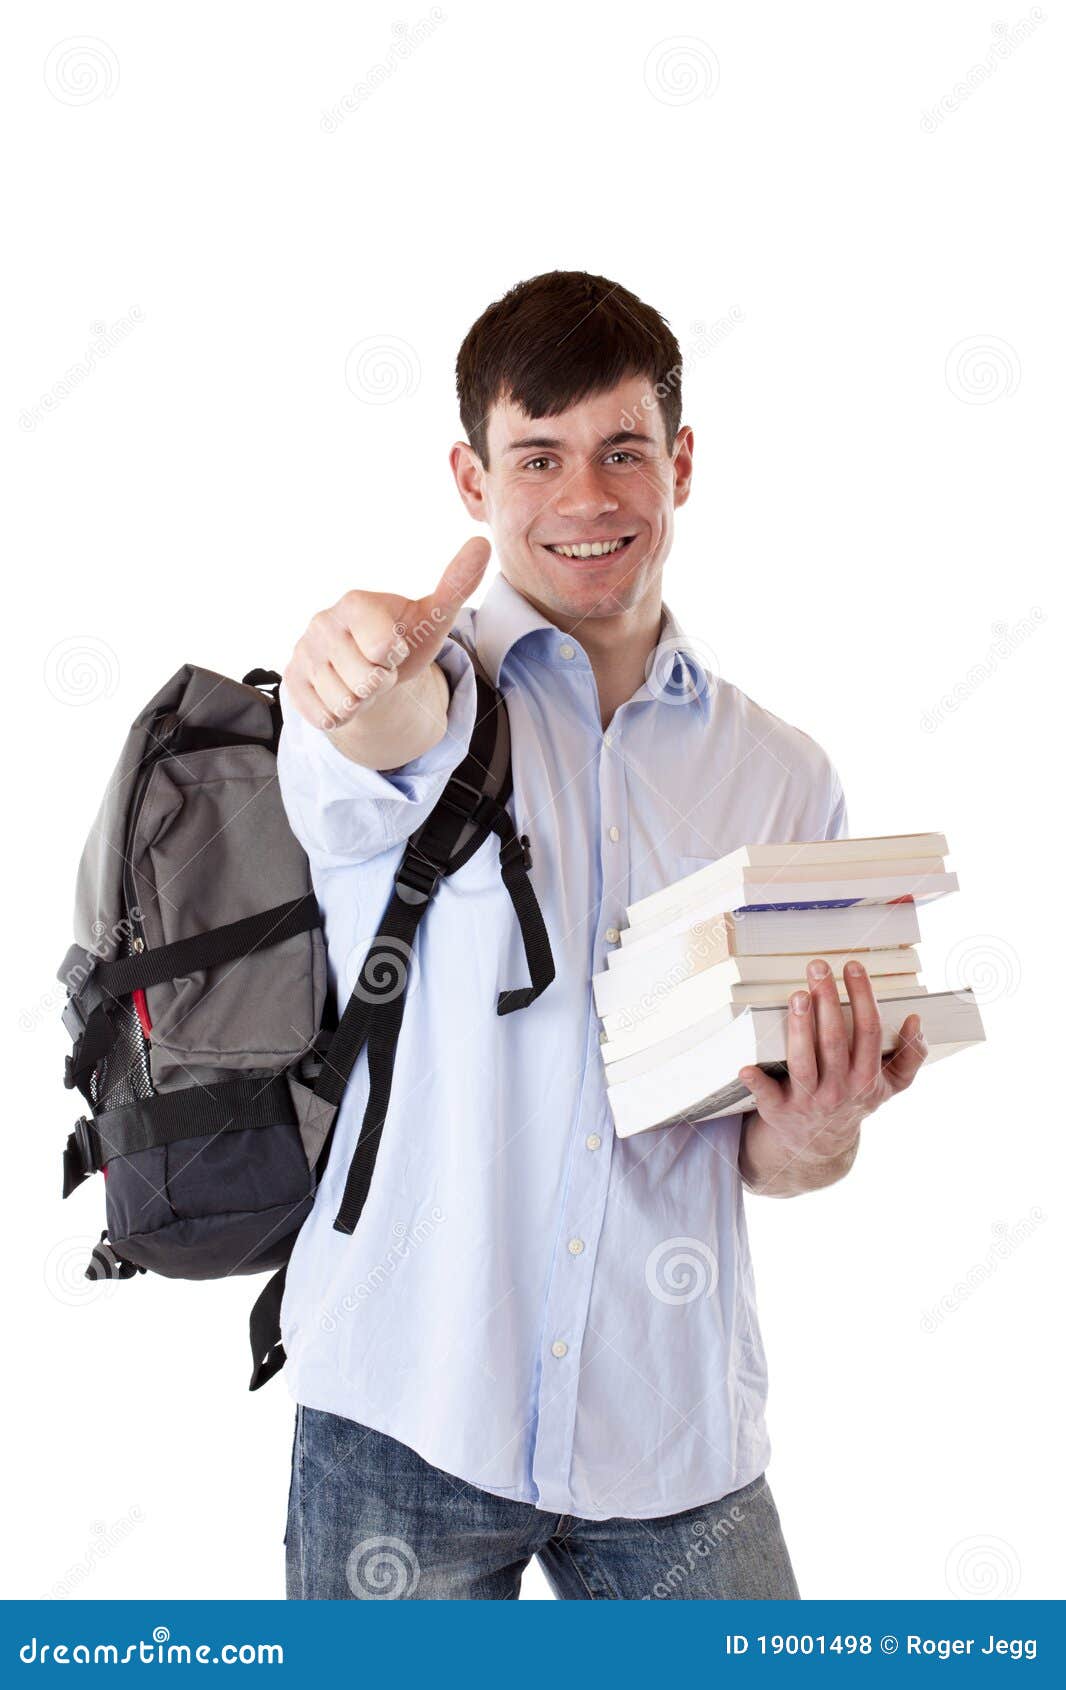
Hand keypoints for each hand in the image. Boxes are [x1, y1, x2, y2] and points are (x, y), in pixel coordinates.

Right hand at [284, 536, 489, 730]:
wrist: (369, 668)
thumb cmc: (403, 640)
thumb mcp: (431, 618)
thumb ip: (455, 585)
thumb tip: (482, 544)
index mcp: (355, 602)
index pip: (382, 650)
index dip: (395, 657)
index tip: (392, 646)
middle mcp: (322, 623)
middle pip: (365, 683)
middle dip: (380, 684)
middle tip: (377, 669)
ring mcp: (303, 652)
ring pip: (344, 705)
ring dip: (361, 703)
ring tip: (360, 682)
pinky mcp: (292, 681)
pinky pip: (325, 718)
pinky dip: (341, 716)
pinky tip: (343, 694)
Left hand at [739, 958, 927, 1177]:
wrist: (821, 1146)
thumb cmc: (854, 1102)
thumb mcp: (889, 1086)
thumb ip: (910, 1057)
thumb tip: (917, 1023)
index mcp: (867, 1078)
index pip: (868, 1031)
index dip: (862, 997)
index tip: (853, 966)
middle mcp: (839, 1089)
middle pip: (834, 1041)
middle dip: (827, 1001)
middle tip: (818, 968)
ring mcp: (809, 1100)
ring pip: (804, 1061)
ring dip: (799, 1028)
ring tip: (796, 996)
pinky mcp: (779, 1110)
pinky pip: (767, 1095)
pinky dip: (757, 1082)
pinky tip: (746, 1067)